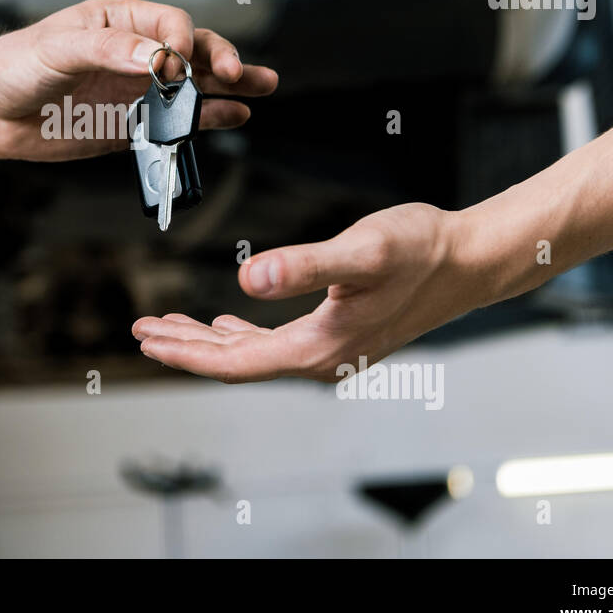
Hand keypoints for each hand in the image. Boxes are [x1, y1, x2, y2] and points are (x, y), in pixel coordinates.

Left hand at [0, 0, 277, 161]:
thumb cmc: (12, 67)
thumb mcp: (56, 49)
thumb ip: (107, 50)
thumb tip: (156, 56)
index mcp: (118, 22)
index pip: (168, 24)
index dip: (183, 41)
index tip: (181, 61)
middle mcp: (134, 53)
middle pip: (193, 50)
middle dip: (219, 59)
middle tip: (239, 73)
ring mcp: (137, 90)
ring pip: (195, 85)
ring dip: (231, 86)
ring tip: (264, 85)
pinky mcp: (131, 124)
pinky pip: (177, 120)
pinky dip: (208, 118)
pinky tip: (234, 115)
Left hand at [132, 203, 496, 382]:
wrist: (471, 259)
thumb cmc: (421, 250)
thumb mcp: (359, 251)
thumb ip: (303, 265)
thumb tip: (247, 279)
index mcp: (318, 349)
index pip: (234, 362)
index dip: (185, 351)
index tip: (144, 337)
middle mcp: (322, 359)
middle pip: (236, 362)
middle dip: (185, 346)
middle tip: (141, 330)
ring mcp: (332, 350)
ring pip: (253, 353)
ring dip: (208, 340)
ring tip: (169, 326)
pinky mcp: (340, 333)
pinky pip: (276, 342)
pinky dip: (242, 333)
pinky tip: (228, 323)